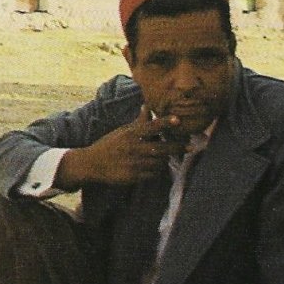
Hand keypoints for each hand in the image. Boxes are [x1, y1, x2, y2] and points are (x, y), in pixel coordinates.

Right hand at [55, 107, 185, 188]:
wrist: (92, 163)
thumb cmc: (110, 144)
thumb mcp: (123, 131)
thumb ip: (139, 121)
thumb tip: (147, 106)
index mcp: (131, 134)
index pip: (152, 126)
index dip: (165, 123)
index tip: (178, 120)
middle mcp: (134, 148)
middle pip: (161, 148)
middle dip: (177, 147)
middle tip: (190, 146)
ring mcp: (134, 163)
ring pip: (159, 162)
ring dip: (166, 160)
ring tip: (169, 157)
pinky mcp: (133, 176)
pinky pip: (152, 174)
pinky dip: (157, 171)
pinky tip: (156, 167)